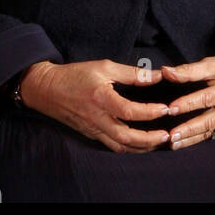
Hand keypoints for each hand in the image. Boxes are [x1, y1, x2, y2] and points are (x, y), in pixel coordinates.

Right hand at [20, 58, 170, 152]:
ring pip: (122, 147)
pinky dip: (130, 148)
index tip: (166, 108)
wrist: (47, 88)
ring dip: (143, 148)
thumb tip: (156, 76)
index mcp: (101, 98)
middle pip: (128, 138)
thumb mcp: (103, 67)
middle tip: (167, 134)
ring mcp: (94, 129)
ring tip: (158, 142)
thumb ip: (131, 73)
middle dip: (151, 139)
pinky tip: (140, 144)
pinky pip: (113, 147)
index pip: (131, 111)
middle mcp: (98, 118)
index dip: (151, 112)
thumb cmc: (75, 74)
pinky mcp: (91, 134)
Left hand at [161, 53, 214, 147]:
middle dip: (189, 130)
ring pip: (210, 131)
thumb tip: (166, 71)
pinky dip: (199, 138)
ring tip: (175, 144)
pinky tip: (185, 143)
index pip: (204, 99)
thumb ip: (189, 70)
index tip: (170, 109)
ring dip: (191, 139)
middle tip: (171, 136)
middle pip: (208, 121)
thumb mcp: (213, 64)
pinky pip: (213, 132)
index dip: (187, 104)